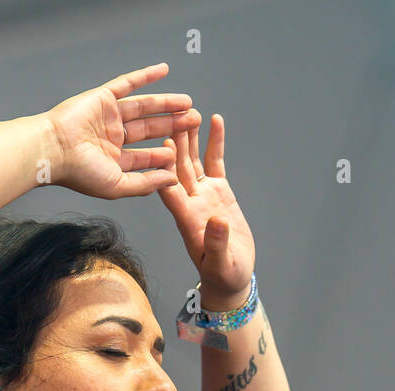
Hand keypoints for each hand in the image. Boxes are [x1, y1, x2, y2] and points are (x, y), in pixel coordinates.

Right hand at [43, 62, 198, 199]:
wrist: (54, 149)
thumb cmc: (80, 172)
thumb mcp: (118, 184)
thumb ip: (145, 183)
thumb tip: (172, 180)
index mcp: (113, 159)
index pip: (145, 156)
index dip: (165, 153)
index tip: (182, 151)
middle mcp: (112, 137)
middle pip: (149, 129)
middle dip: (173, 125)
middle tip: (194, 120)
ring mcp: (108, 116)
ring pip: (144, 107)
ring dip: (166, 103)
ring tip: (188, 102)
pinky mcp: (103, 97)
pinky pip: (127, 83)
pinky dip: (145, 76)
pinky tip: (164, 70)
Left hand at [156, 111, 255, 310]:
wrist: (231, 276)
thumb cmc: (223, 274)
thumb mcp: (220, 262)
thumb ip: (217, 242)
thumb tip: (216, 222)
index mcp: (186, 219)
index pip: (171, 192)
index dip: (166, 169)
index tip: (163, 147)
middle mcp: (190, 202)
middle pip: (178, 168)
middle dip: (176, 143)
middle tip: (174, 116)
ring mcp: (203, 194)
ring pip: (193, 160)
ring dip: (190, 137)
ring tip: (189, 110)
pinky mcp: (218, 191)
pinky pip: (214, 162)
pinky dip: (214, 142)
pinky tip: (215, 121)